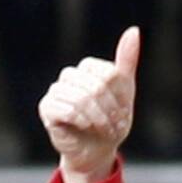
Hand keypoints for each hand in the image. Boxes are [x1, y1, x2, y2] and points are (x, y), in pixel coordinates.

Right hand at [37, 25, 140, 182]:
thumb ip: (126, 62)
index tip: (123, 114)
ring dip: (98, 119)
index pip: (109, 74)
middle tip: (114, 127)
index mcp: (88, 69)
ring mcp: (57, 90)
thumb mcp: (124, 93)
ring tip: (102, 130)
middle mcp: (70, 75)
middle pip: (96, 86)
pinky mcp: (47, 107)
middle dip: (110, 111)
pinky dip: (82, 121)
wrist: (97, 152)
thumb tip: (134, 30)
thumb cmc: (110, 123)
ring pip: (82, 98)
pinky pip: (67, 109)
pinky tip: (85, 128)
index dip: (119, 98)